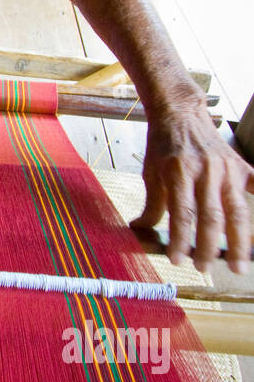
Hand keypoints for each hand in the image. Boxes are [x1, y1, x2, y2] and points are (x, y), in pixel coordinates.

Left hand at [131, 97, 253, 274]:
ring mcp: (227, 169)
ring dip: (239, 241)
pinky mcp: (241, 167)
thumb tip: (140, 231)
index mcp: (180, 171)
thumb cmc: (164, 145)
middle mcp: (206, 170)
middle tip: (204, 269)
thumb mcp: (150, 172)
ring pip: (237, 210)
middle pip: (212, 216)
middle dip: (209, 246)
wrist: (181, 112)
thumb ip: (151, 204)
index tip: (176, 260)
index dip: (180, 239)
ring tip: (238, 265)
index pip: (182, 213)